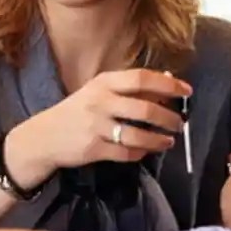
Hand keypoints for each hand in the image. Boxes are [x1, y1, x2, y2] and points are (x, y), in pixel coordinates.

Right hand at [8, 69, 192, 186]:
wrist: (44, 136)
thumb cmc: (77, 111)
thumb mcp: (100, 92)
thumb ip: (131, 87)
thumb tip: (168, 79)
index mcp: (103, 82)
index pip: (142, 78)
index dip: (168, 84)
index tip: (187, 91)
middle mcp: (100, 101)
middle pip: (145, 108)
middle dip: (169, 117)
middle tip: (180, 123)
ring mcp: (96, 126)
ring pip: (139, 134)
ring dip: (159, 139)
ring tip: (168, 141)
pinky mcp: (93, 148)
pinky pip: (126, 152)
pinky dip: (141, 152)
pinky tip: (146, 150)